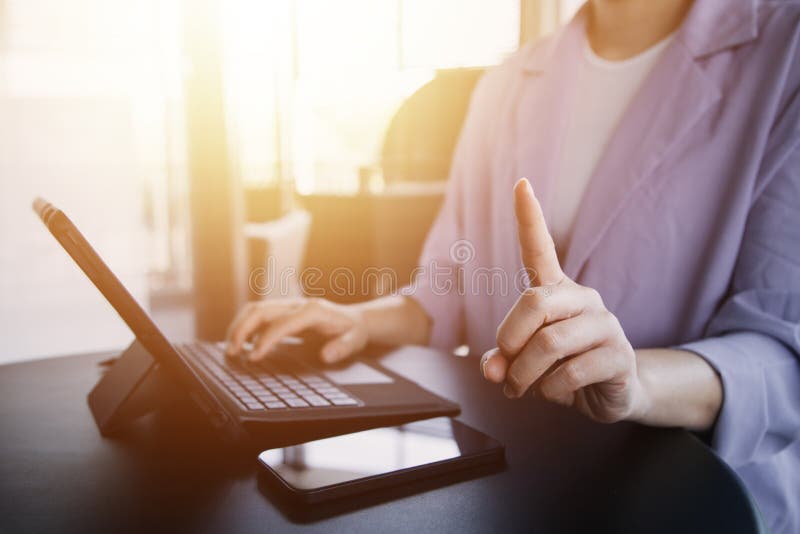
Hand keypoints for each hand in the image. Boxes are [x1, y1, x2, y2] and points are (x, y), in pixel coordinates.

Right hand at [225, 298, 367, 362]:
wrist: (354, 319)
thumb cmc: (352, 331)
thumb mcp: (355, 341)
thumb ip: (342, 348)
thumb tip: (326, 355)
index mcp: (313, 311)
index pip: (282, 324)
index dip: (265, 340)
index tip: (254, 357)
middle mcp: (298, 304)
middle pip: (262, 310)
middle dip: (242, 330)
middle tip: (232, 352)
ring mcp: (289, 305)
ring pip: (256, 309)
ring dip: (239, 326)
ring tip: (231, 348)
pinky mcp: (283, 310)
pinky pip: (259, 313)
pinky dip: (245, 325)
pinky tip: (241, 343)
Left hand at [480, 179, 647, 423]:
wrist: (612, 393)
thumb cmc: (561, 368)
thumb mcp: (525, 363)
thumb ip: (503, 360)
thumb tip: (492, 368)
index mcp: (557, 292)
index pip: (540, 250)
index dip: (529, 218)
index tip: (521, 184)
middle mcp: (583, 300)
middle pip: (533, 305)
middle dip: (510, 342)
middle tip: (505, 371)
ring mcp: (605, 325)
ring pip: (549, 343)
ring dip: (525, 375)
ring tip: (523, 389)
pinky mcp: (619, 355)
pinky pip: (571, 371)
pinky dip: (551, 390)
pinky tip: (557, 393)